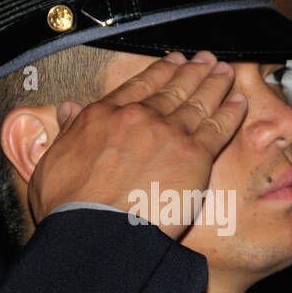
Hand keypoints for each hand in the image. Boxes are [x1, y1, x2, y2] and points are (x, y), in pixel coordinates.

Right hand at [28, 52, 247, 239]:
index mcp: (104, 116)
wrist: (94, 232)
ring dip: (215, 84)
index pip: (139, 85)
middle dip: (192, 71)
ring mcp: (169, 133)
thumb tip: (67, 110)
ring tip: (226, 72)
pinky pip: (218, 127)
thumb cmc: (68, 208)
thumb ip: (66, 132)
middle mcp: (139, 117)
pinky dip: (231, 112)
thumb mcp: (52, 162)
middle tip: (206, 60)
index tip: (172, 62)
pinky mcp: (194, 155)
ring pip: (199, 101)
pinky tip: (239, 102)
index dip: (159, 72)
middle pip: (173, 88)